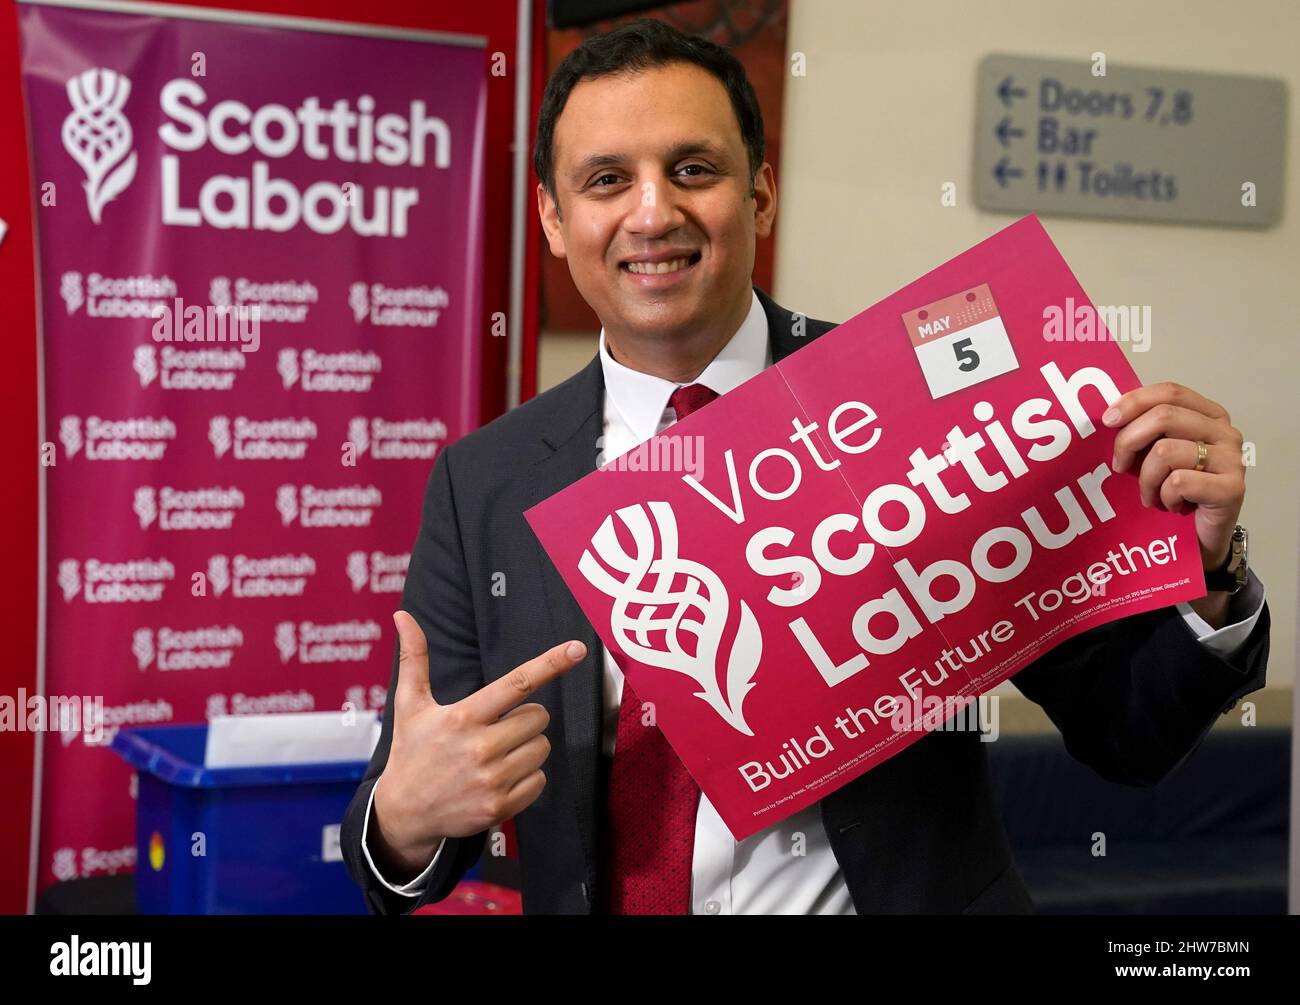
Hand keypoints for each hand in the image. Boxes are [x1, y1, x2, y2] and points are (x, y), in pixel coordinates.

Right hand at [370, 610, 586, 878]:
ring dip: (527, 747)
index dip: (550, 663)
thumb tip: (403, 615)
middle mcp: (480, 747)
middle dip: (525, 718)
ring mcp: (492, 780)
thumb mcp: (410, 704)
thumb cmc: (411, 751)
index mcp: (463, 717)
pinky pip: (540, 780)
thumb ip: (414, 658)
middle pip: (539, 717)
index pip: (517, 683)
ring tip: (495, 754)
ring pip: (543, 748)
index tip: (577, 648)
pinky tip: (499, 778)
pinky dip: (527, 777)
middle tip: (497, 728)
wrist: (403, 813)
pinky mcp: (499, 807)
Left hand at [1103, 382, 1245, 625]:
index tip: (1107, 420)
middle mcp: (1225, 432)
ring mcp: (1232, 459)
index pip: (1170, 392)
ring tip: (1150, 495)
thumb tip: (1107, 416)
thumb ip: (1142, 431)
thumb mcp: (1154, 455)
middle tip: (1119, 468)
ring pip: (1165, 452)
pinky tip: (1170, 507)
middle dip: (1128, 442)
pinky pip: (1178, 482)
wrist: (1198, 540)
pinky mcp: (1232, 488)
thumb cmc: (1173, 494)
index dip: (1135, 401)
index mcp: (1208, 415)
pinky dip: (1163, 497)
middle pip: (1164, 416)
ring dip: (1146, 479)